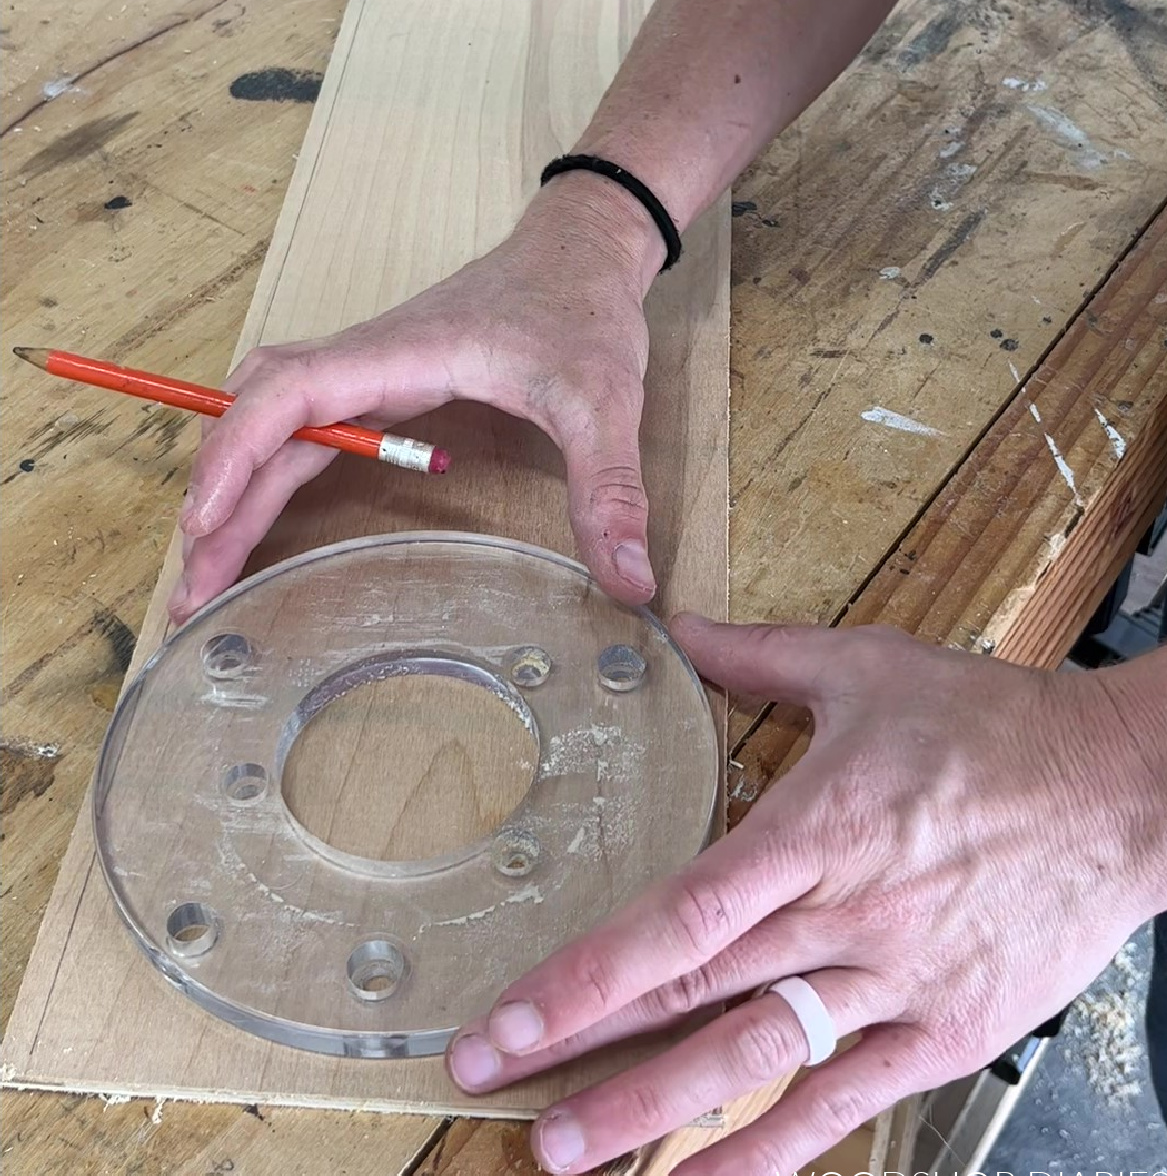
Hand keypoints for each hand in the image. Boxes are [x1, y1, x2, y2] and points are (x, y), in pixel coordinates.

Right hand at [168, 175, 665, 623]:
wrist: (580, 252)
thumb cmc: (581, 310)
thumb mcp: (603, 402)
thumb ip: (612, 489)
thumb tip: (630, 583)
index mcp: (397, 351)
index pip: (286, 394)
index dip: (236, 454)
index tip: (204, 523)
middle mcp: (364, 361)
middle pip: (260, 424)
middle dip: (219, 501)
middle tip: (194, 589)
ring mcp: (367, 374)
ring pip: (273, 431)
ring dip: (236, 494)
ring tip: (211, 571)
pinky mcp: (380, 389)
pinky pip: (304, 434)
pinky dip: (272, 478)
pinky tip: (260, 521)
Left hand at [444, 616, 1166, 1175]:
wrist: (1122, 787)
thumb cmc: (992, 725)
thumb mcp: (868, 668)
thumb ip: (758, 655)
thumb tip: (677, 623)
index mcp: (814, 830)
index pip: (676, 918)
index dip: (584, 976)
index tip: (506, 1018)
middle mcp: (843, 918)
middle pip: (692, 994)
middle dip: (581, 1046)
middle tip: (487, 1082)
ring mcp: (895, 984)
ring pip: (756, 1061)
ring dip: (652, 1113)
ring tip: (564, 1150)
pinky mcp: (947, 1032)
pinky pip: (848, 1106)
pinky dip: (771, 1151)